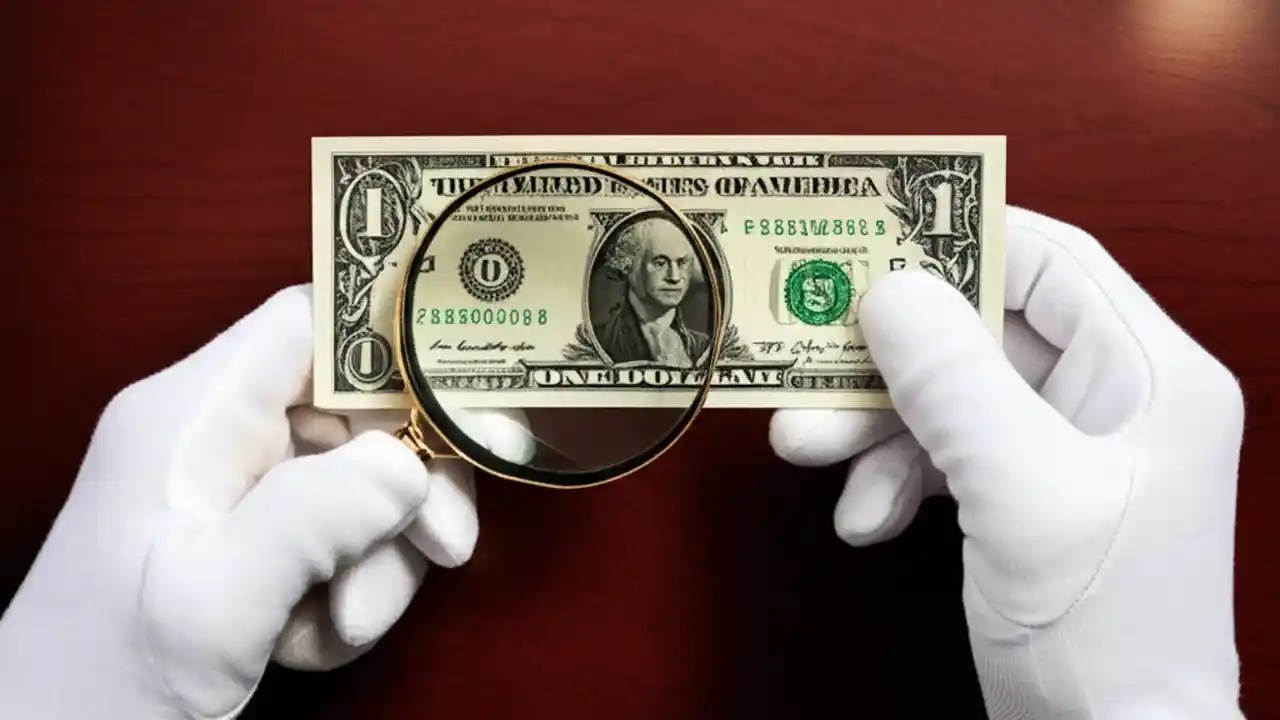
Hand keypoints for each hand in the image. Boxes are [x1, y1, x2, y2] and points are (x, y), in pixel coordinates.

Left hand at [0, 285, 531, 718]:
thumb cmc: (105, 679)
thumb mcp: (215, 601)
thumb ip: (314, 520)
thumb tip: (408, 466)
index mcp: (192, 416)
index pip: (310, 325)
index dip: (392, 346)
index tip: (465, 400)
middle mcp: (219, 437)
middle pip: (357, 411)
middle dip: (408, 482)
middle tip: (445, 545)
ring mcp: (240, 490)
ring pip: (362, 483)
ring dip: (381, 556)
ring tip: (348, 623)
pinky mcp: (257, 540)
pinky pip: (342, 538)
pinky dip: (352, 588)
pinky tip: (313, 639)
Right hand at [771, 208, 1245, 717]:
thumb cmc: (1101, 629)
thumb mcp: (1023, 494)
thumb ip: (954, 382)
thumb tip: (889, 288)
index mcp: (1147, 375)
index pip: (1049, 261)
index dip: (957, 238)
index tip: (864, 238)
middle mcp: (1110, 399)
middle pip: (978, 334)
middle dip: (885, 360)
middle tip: (804, 372)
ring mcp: (1063, 451)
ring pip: (947, 396)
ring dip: (872, 426)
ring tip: (805, 455)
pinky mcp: (1022, 496)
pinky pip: (944, 455)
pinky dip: (893, 478)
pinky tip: (866, 522)